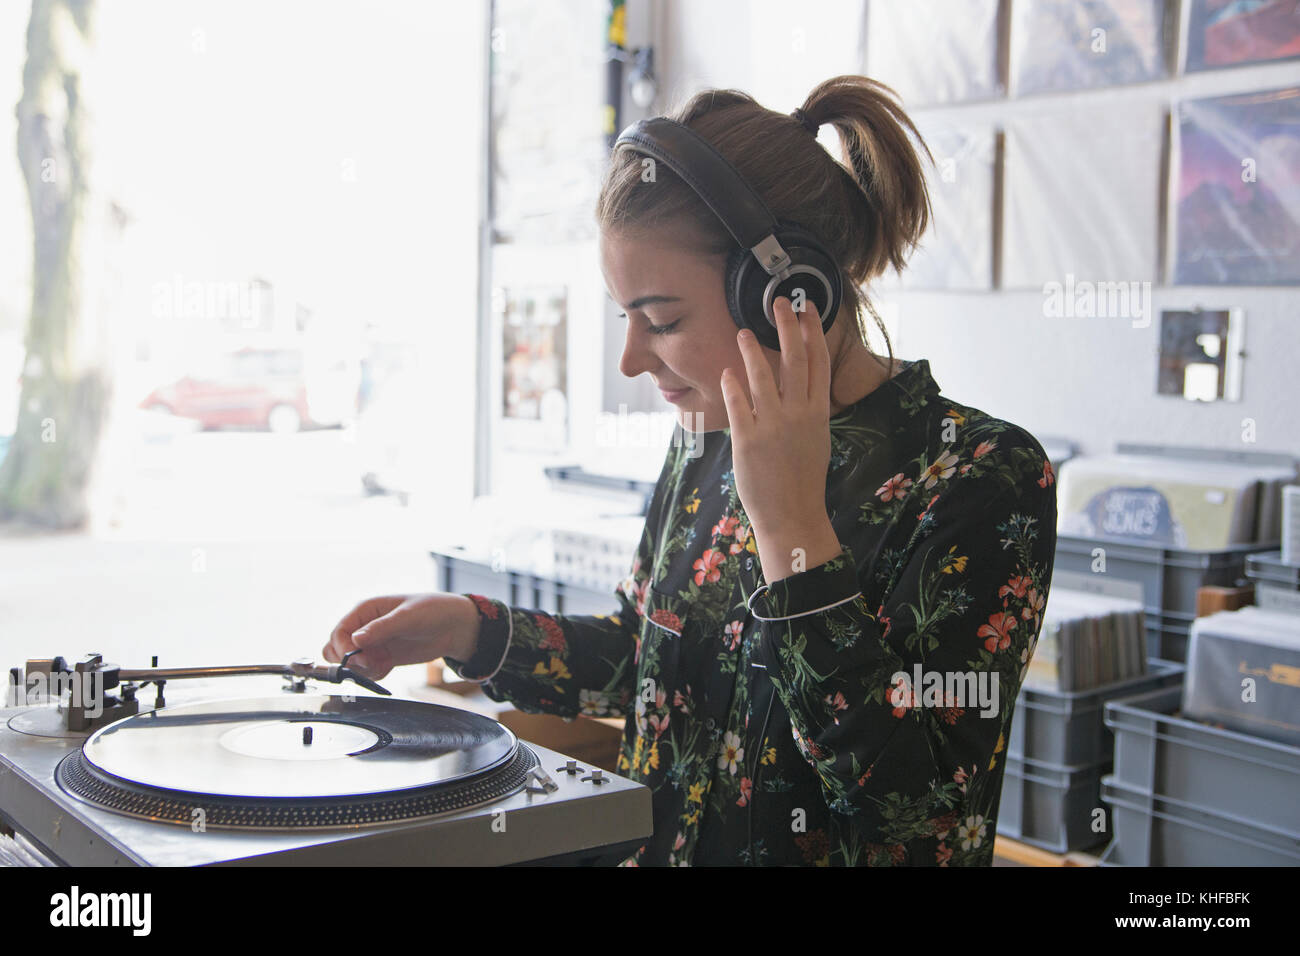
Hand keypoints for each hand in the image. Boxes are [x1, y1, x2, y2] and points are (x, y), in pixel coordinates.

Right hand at [323, 593, 480, 679]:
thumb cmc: (433, 611)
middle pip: (335, 648)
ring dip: (362, 669)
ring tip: (383, 664)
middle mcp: (365, 627)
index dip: (342, 647)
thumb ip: (381, 628)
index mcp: (366, 610)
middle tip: (370, 662)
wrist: (454, 627)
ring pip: (349, 663)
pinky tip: (388, 666)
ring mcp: (373, 644)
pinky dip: (373, 674)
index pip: (339, 630)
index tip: (355, 658)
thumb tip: (355, 639)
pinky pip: (365, 672)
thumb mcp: (408, 617)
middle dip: (348, 660)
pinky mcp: (382, 658)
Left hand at [719, 296, 833, 535]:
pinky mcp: (748, 440)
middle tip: (780, 301)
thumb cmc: (802, 480)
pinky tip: (727, 372)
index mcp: (818, 413)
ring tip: (742, 332)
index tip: (808, 308)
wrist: (792, 515)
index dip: (813, 333)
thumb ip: (807, 410)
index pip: (818, 363)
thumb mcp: (814, 439)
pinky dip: (732, 385)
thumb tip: (798, 386)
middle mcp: (798, 415)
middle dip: (788, 326)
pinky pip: (738, 404)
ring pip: (762, 377)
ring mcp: (773, 426)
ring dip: (752, 350)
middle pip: (795, 360)